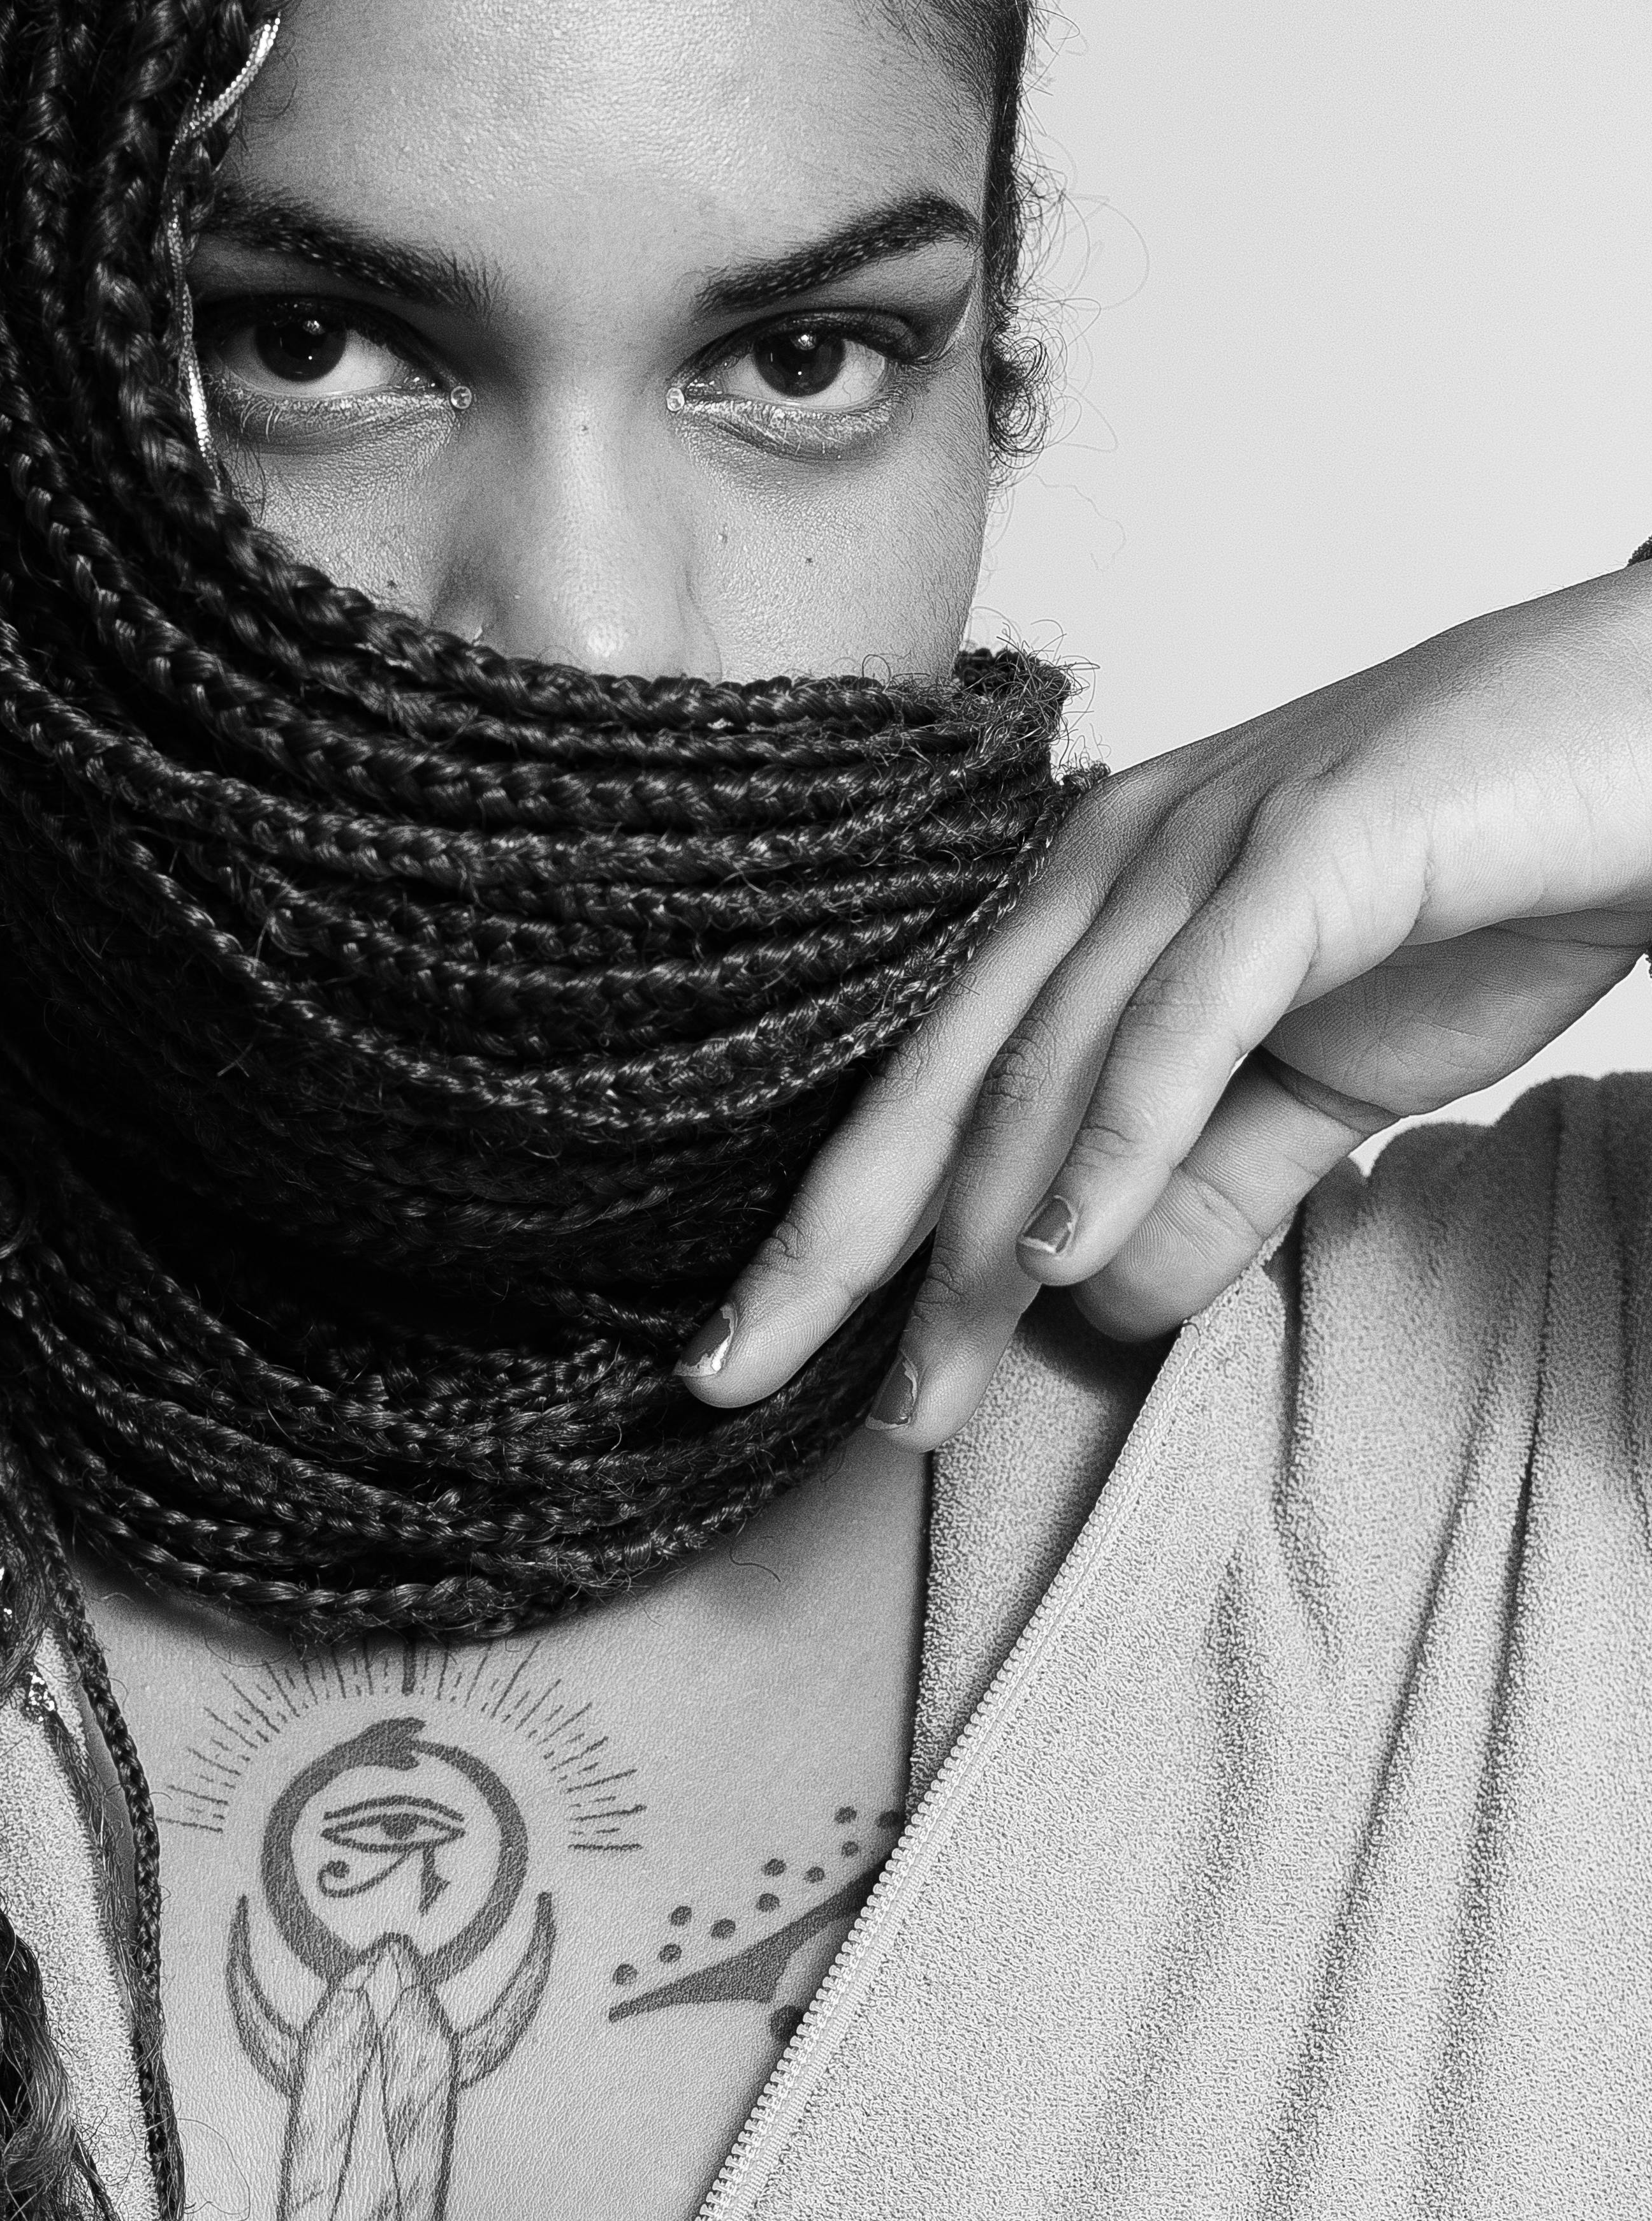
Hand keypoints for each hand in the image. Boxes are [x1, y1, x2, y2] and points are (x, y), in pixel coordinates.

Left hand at [682, 565, 1651, 1440]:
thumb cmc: (1491, 883)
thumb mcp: (1323, 1075)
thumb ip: (1211, 1180)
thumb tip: (1095, 1301)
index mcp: (1100, 896)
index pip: (934, 1081)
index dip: (834, 1223)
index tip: (743, 1356)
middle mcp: (1117, 853)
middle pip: (941, 1073)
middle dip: (831, 1239)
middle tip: (729, 1376)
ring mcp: (1207, 840)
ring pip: (1047, 1063)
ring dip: (969, 1237)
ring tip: (911, 1380)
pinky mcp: (1313, 847)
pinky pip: (1187, 1014)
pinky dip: (1120, 1138)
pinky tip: (1061, 1254)